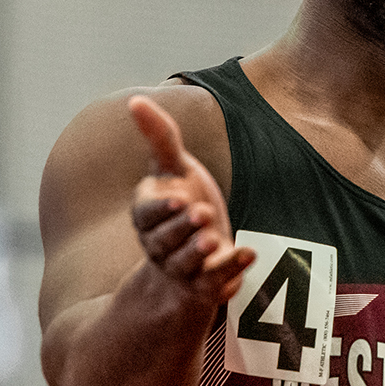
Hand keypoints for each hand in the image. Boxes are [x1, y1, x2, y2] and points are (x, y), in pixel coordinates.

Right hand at [128, 95, 255, 305]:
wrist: (190, 258)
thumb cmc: (180, 205)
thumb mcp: (172, 169)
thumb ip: (159, 138)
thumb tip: (136, 99)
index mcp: (147, 217)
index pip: (146, 214)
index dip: (160, 210)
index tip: (177, 199)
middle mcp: (159, 246)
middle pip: (164, 240)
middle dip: (182, 228)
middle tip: (201, 213)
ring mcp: (182, 269)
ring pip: (184, 264)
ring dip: (198, 251)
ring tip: (213, 238)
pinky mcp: (206, 286)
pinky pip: (216, 280)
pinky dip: (231, 268)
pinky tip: (248, 253)